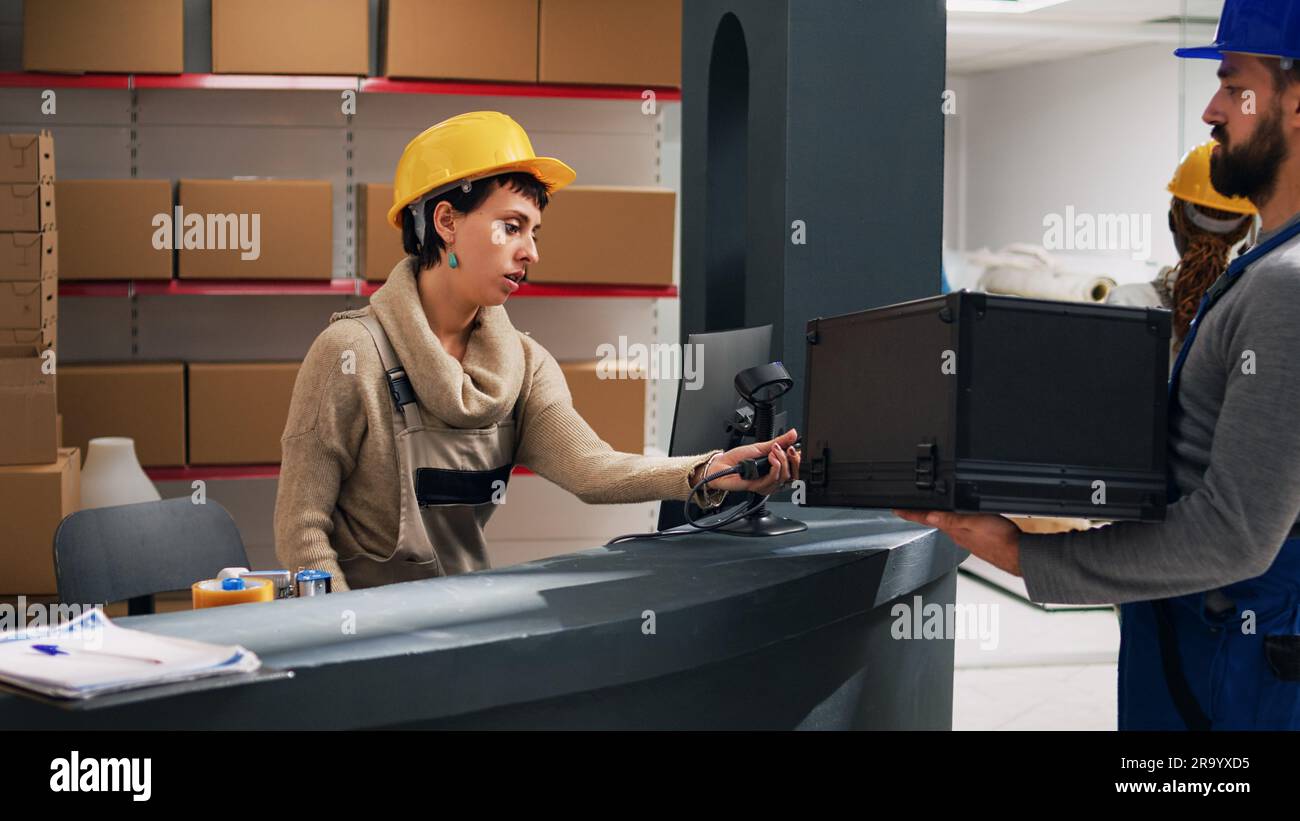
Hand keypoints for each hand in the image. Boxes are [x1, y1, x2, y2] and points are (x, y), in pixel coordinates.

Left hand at [698, 428, 800, 494]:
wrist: (722, 465)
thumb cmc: (737, 458)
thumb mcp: (762, 446)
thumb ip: (780, 441)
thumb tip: (793, 433)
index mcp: (775, 468)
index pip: (795, 469)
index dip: (799, 461)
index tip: (796, 449)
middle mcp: (773, 478)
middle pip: (793, 476)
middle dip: (793, 461)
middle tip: (787, 449)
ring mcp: (767, 484)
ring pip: (784, 477)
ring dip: (781, 461)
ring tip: (772, 451)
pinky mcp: (760, 488)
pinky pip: (774, 480)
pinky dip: (774, 467)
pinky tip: (769, 459)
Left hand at [893, 509, 1022, 576]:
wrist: (1020, 555)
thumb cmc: (1001, 539)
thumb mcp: (974, 522)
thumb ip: (952, 518)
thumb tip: (930, 515)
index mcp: (954, 530)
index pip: (926, 519)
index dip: (909, 513)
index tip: (895, 509)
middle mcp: (957, 535)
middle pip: (934, 521)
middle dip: (920, 515)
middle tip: (908, 509)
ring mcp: (967, 539)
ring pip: (946, 525)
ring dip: (935, 517)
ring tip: (927, 511)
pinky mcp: (978, 540)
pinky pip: (959, 529)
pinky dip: (952, 522)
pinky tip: (956, 519)